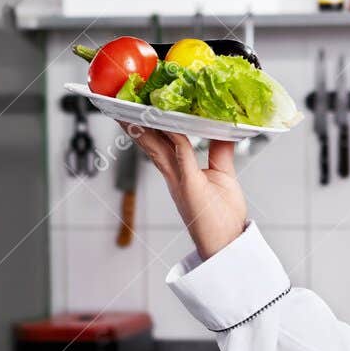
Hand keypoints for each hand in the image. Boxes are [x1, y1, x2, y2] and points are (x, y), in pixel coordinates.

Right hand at [117, 122, 247, 259]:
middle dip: (135, 125)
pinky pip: (179, 154)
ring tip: (131, 109)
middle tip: (123, 105)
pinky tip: (168, 122)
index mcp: (180, 174)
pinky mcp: (189, 185)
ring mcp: (179, 181)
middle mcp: (174, 177)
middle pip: (150, 144)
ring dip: (142, 127)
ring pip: (156, 148)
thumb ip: (220, 150)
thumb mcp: (224, 174)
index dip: (151, 127)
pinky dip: (173, 137)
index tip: (143, 110)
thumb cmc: (224, 218)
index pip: (161, 145)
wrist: (226, 245)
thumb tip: (224, 128)